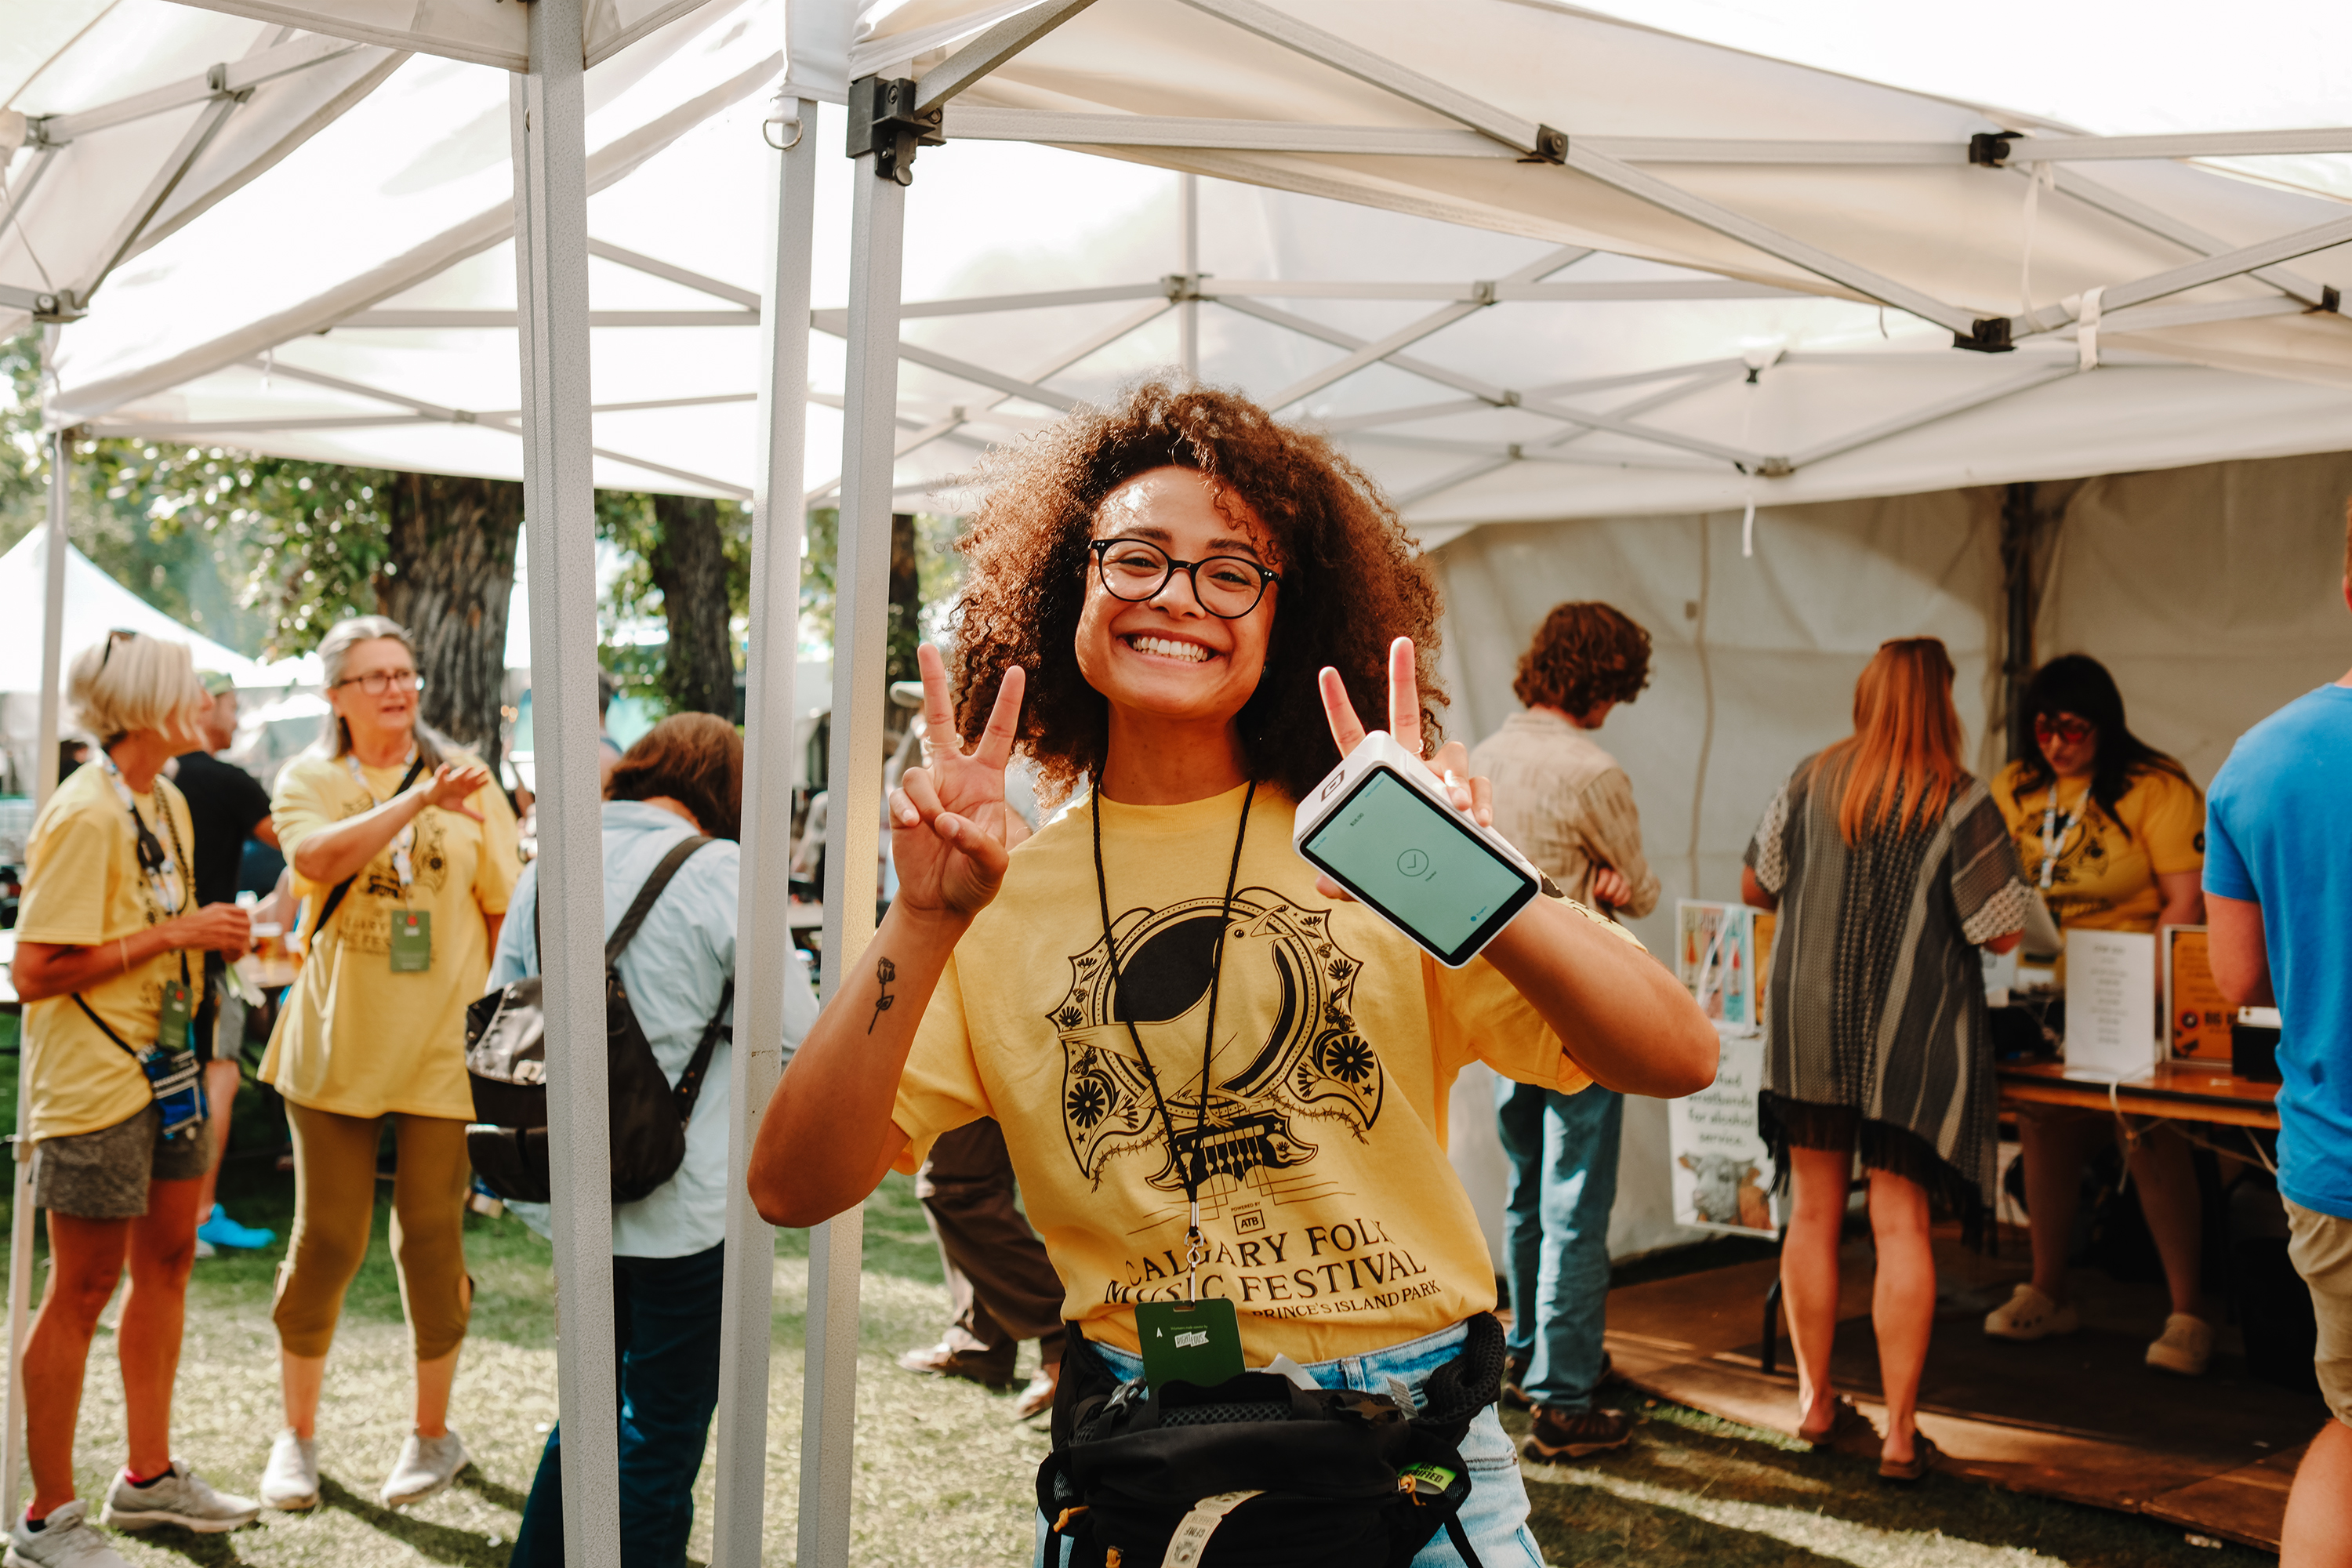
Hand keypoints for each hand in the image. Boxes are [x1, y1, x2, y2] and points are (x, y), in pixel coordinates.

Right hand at [170, 902, 252, 956]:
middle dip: (246, 933)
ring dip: (242, 945)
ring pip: (246, 936)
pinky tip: (225, 956)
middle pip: (249, 924)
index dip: (247, 920)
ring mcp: (225, 929)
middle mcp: (226, 917)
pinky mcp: (223, 941)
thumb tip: (235, 917)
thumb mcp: (208, 912)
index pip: (245, 912)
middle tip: (239, 941)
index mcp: (222, 909)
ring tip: (231, 950)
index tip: (243, 928)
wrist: (178, 933)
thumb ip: (222, 912)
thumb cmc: (191, 924)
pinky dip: (236, 953)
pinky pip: (239, 947)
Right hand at [415, 762, 490, 820]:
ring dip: (463, 771)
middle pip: (470, 778)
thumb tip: (484, 821)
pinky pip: (440, 775)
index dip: (481, 784)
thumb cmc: (445, 802)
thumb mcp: (459, 809)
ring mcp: (449, 782)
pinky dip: (443, 771)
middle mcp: (459, 784)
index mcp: (464, 790)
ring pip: (457, 775)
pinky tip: (446, 767)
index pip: (475, 786)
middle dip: (477, 774)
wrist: (429, 799)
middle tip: (486, 768)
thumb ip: (471, 813)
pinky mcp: (439, 782)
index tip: (488, 780)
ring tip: (470, 767)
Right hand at [888, 644, 1026, 919]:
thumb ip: (979, 843)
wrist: (941, 901)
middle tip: (928, 646)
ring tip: (933, 829)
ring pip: (917, 772)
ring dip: (926, 802)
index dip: (1007, 703)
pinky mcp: (902, 806)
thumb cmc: (975, 880)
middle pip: (941, 719)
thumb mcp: (994, 865)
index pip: (998, 733)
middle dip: (933, 682)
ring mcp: (927, 788)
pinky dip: (907, 812)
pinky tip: (913, 829)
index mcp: (986, 780)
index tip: (1017, 670)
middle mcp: (955, 775)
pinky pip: (900, 796)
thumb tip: (947, 821)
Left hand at [1314, 637, 1492, 902]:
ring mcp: (1442, 780)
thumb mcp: (1366, 880)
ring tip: (1453, 804)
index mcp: (1378, 779)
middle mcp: (1411, 769)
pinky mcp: (1472, 798)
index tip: (1327, 672)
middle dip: (1403, 678)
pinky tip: (1478, 822)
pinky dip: (1481, 802)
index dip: (1339, 706)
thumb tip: (1324, 886)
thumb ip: (1345, 879)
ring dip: (1453, 777)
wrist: (1447, 893)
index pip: (1353, 738)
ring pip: (1453, 754)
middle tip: (1400, 642)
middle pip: (1408, 715)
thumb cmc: (1400, 877)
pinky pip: (1481, 787)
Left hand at [1591, 865, 1631, 909]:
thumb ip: (1590, 884)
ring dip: (1616, 897)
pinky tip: (1615, 904)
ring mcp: (1621, 879)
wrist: (1594, 888)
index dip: (1601, 886)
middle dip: (1609, 892)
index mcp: (1603, 868)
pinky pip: (1628, 893)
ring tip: (1608, 901)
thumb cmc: (1590, 885)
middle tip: (1602, 898)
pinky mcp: (1625, 888)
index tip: (1596, 893)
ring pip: (1624, 886)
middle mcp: (1614, 872)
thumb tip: (1592, 891)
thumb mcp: (1588, 882)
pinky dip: (1622, 900)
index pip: (1606, 875)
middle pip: (1617, 880)